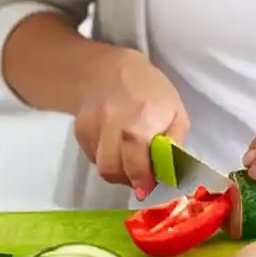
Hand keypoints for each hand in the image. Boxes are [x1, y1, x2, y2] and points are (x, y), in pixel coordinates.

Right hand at [73, 49, 188, 199]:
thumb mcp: (175, 111)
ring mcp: (94, 128)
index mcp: (142, 123)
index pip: (138, 166)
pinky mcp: (80, 130)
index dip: (143, 182)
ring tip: (128, 162)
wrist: (110, 69)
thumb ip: (174, 142)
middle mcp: (114, 126)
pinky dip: (105, 158)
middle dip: (129, 180)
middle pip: (114, 171)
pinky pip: (92, 157)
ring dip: (117, 172)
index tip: (148, 187)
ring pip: (101, 167)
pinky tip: (115, 147)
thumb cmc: (150, 90)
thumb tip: (169, 169)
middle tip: (139, 177)